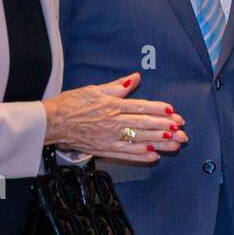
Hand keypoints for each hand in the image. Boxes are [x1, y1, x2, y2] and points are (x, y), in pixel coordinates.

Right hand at [42, 72, 187, 161]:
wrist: (51, 122)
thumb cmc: (70, 104)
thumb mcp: (94, 89)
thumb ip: (118, 86)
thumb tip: (135, 78)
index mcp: (112, 105)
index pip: (141, 108)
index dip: (159, 110)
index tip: (174, 113)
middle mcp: (112, 122)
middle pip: (144, 125)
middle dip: (165, 128)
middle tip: (182, 131)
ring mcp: (108, 138)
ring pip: (138, 141)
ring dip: (159, 143)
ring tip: (175, 144)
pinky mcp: (103, 150)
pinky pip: (125, 154)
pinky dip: (140, 156)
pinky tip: (154, 156)